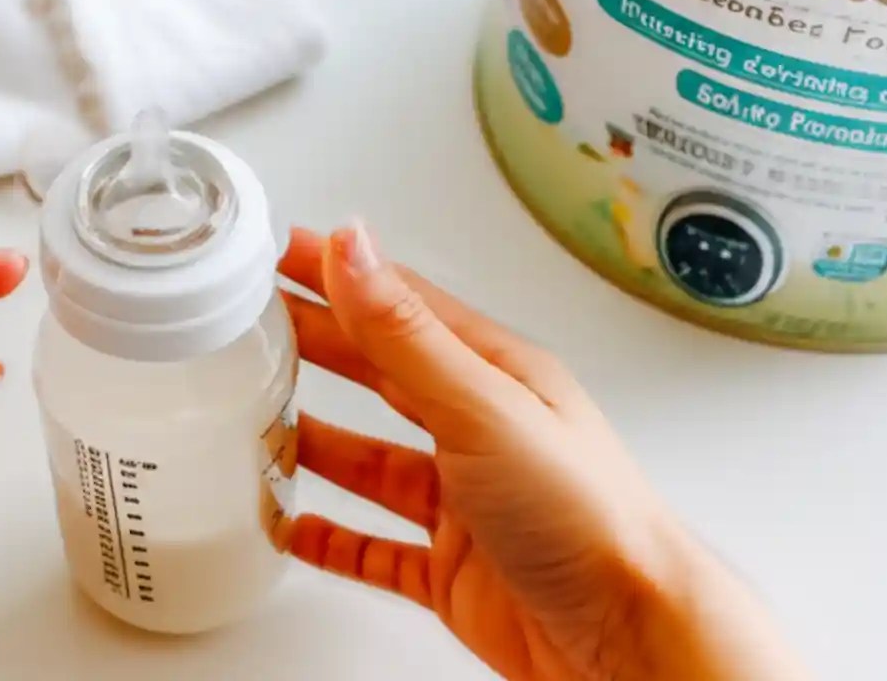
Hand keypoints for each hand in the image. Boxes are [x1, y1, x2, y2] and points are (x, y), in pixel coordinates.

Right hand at [279, 224, 806, 680]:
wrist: (628, 637)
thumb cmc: (589, 517)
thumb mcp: (485, 407)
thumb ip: (407, 335)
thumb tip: (355, 250)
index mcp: (497, 378)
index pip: (403, 308)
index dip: (342, 276)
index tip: (288, 250)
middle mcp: (480, 433)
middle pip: (382, 376)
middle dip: (320, 343)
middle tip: (259, 319)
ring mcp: (464, 504)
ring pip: (372, 462)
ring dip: (318, 440)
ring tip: (263, 417)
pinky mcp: (452, 570)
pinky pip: (374, 549)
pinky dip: (331, 539)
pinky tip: (301, 528)